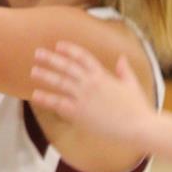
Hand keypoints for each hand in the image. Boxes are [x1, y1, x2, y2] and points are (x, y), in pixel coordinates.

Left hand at [29, 41, 159, 148]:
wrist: (138, 126)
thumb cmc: (138, 108)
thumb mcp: (132, 85)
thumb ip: (125, 70)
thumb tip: (121, 58)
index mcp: (103, 75)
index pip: (83, 57)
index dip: (69, 49)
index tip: (58, 45)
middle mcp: (90, 83)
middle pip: (67, 67)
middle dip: (51, 59)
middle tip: (37, 53)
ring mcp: (83, 97)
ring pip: (60, 82)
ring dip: (45, 75)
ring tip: (33, 71)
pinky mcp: (79, 112)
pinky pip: (58, 103)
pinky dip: (46, 98)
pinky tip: (35, 95)